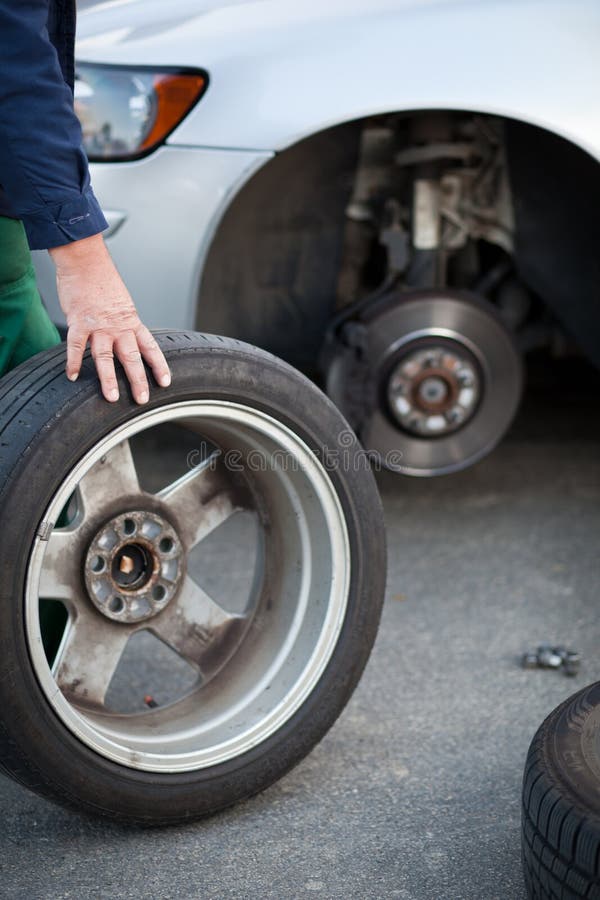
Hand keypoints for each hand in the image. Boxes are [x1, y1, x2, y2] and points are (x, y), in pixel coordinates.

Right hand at [50, 234, 170, 403]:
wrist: (86, 260)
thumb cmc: (102, 281)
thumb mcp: (121, 303)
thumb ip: (124, 324)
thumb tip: (126, 340)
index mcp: (131, 321)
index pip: (150, 347)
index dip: (159, 365)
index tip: (166, 382)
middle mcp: (118, 326)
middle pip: (131, 357)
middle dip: (138, 380)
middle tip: (141, 399)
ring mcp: (98, 325)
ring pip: (105, 356)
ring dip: (108, 378)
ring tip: (110, 397)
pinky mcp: (78, 322)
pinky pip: (75, 345)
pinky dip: (73, 362)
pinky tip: (72, 376)